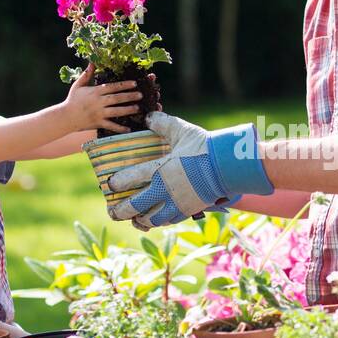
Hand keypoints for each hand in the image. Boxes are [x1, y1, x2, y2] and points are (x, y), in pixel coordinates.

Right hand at [64, 64, 140, 134]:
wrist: (65, 117)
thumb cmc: (72, 99)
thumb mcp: (78, 85)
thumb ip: (87, 74)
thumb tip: (92, 62)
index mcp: (95, 92)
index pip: (112, 87)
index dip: (124, 85)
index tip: (134, 83)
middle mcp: (98, 102)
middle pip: (116, 99)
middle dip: (129, 96)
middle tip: (141, 95)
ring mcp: (98, 113)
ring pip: (116, 111)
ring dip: (128, 110)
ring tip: (138, 108)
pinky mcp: (98, 123)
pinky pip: (111, 126)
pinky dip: (119, 128)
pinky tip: (129, 129)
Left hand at [106, 111, 273, 229]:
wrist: (227, 166)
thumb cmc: (204, 146)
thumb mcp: (182, 130)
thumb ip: (162, 124)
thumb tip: (149, 116)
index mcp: (159, 170)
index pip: (129, 179)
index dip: (115, 184)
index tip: (109, 185)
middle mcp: (164, 190)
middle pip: (134, 207)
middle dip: (120, 211)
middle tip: (113, 211)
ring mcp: (176, 203)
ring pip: (150, 219)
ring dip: (139, 220)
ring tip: (134, 218)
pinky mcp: (188, 210)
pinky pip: (168, 220)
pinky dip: (159, 221)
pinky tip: (156, 218)